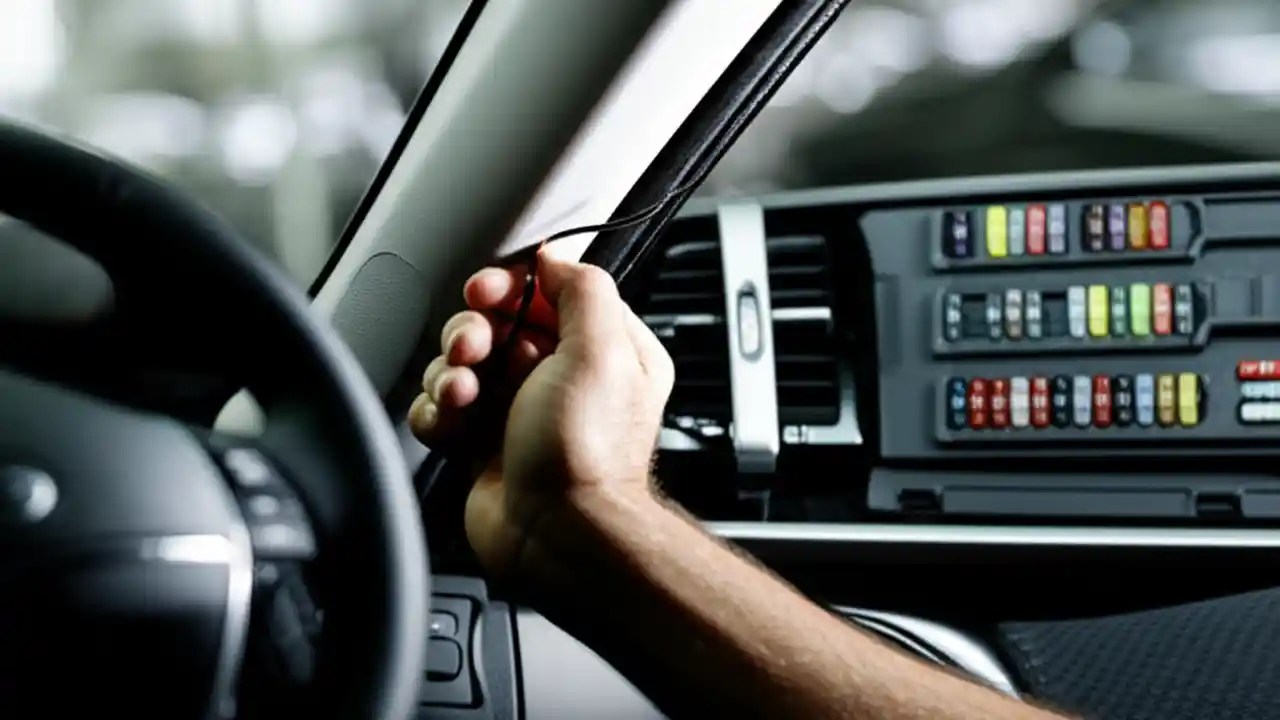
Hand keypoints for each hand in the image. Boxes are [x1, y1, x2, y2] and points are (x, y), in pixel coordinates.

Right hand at [408, 252, 673, 578]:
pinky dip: (437, 412)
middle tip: (470, 352)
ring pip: (460, 364)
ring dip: (449, 374)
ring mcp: (518, 410)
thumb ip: (582, 290)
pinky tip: (450, 424)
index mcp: (601, 349)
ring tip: (463, 397)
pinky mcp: (482, 443)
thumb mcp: (601, 350)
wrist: (557, 537)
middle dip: (470, 333)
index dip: (507, 287)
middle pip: (494, 324)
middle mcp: (561, 377)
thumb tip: (554, 259)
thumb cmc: (585, 456)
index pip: (544, 292)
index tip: (486, 295)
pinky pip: (442, 408)